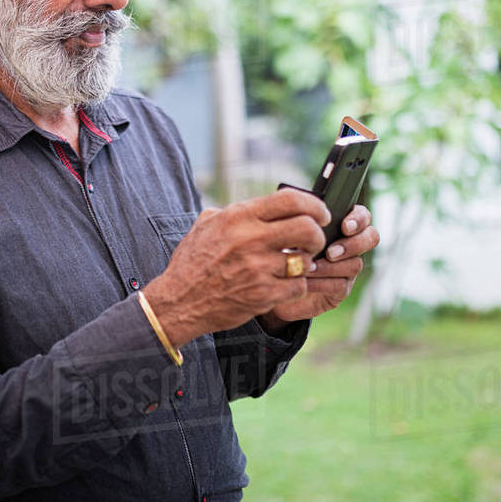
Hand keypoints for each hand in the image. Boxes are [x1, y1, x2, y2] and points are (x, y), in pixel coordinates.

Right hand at [141, 189, 329, 347]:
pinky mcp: (263, 295)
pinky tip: (284, 283)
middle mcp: (250, 240)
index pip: (291, 200)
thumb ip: (236, 211)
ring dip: (305, 263)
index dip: (314, 204)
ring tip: (293, 264)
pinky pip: (298, 286)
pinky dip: (296, 285)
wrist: (180, 301)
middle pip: (307, 228)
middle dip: (317, 234)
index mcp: (239, 217)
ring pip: (306, 260)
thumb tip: (264, 203)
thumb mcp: (207, 224)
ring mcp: (258, 269)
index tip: (320, 213)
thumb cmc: (193, 261)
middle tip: (313, 240)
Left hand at [260, 204, 378, 327]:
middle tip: (331, 252)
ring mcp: (346, 267)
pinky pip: (340, 285)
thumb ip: (302, 219)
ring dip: (331, 266)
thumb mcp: (288, 229)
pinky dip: (323, 282)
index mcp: (339, 224)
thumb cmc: (280, 248)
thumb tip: (310, 214)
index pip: (361, 215)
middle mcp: (348, 244)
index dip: (358, 219)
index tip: (344, 226)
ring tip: (309, 267)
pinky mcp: (339, 289)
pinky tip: (306, 281)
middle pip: (370, 238)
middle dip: (353, 244)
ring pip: (355, 264)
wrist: (269, 281)